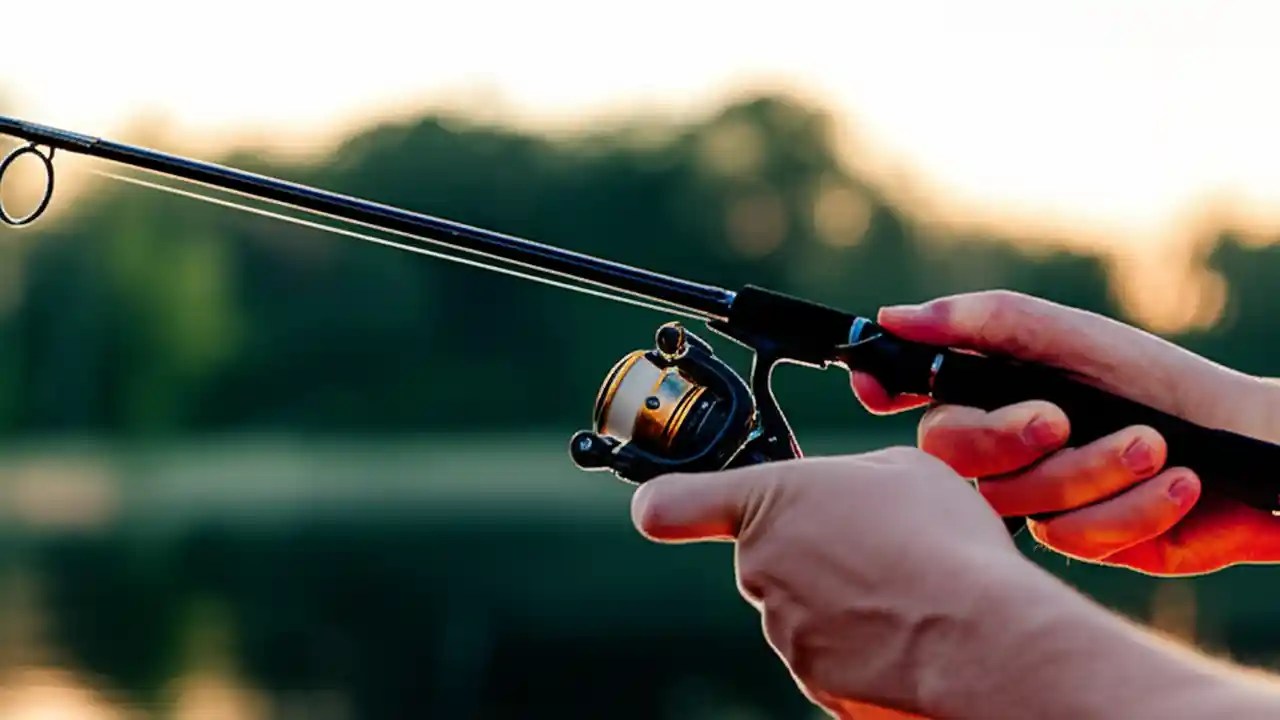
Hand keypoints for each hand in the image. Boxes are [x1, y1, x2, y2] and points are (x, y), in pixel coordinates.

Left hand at [631, 447, 1038, 717]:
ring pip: (803, 606)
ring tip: (909, 589)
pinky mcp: (815, 683)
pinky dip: (864, 644)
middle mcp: (761, 570)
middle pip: (768, 555)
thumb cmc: (943, 544)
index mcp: (769, 505)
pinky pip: (833, 652)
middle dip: (811, 550)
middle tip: (876, 546)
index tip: (664, 506)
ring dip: (844, 599)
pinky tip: (910, 628)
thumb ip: (850, 477)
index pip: (672, 503)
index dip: (667, 503)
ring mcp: (784, 633)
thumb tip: (852, 495)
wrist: (982, 639)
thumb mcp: (900, 469)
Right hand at [850, 290, 1279, 574]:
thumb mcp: (1071, 337)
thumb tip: (893, 318)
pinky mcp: (1080, 542)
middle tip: (1058, 419)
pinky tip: (1173, 486)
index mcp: (997, 391)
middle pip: (948, 452)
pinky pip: (1068, 539)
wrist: (1250, 449)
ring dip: (1092, 470)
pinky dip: (1128, 508)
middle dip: (1006, 436)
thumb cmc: (1161, 383)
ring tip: (1152, 445)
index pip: (917, 391)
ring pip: (1013, 500)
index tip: (877, 387)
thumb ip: (984, 323)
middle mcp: (1006, 447)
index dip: (886, 386)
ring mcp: (1038, 498)